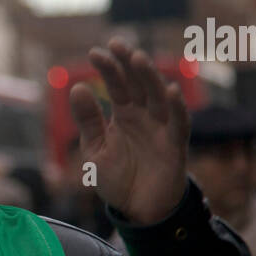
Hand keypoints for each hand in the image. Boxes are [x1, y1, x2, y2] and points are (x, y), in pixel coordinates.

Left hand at [68, 37, 188, 224]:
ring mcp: (161, 129)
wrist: (138, 210)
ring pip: (158, 97)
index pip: (117, 85)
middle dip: (129, 64)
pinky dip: (176, 108)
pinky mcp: (175, 146)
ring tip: (139, 59)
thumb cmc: (117, 179)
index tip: (95, 52)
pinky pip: (178, 124)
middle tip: (118, 44)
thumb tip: (77, 87)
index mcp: (124, 115)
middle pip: (139, 84)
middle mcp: (144, 116)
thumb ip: (88, 121)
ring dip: (150, 78)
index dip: (108, 68)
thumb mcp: (94, 150)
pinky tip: (170, 91)